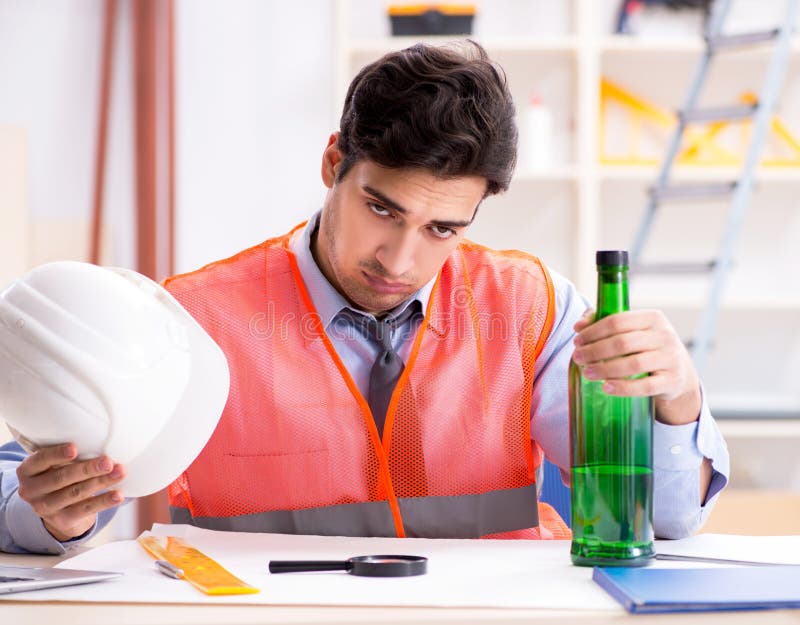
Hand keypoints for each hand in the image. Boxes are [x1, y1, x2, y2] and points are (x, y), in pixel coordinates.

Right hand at [15, 443, 125, 541]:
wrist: (58, 509)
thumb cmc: (60, 474)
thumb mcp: (55, 464)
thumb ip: (68, 454)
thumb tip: (99, 441)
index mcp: (27, 470)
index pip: (40, 460)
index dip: (57, 454)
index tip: (75, 448)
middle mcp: (31, 490)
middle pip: (61, 478)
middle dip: (87, 469)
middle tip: (108, 461)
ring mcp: (45, 507)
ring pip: (76, 493)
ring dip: (100, 482)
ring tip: (120, 472)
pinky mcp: (62, 520)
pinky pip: (85, 509)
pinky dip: (104, 501)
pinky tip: (117, 495)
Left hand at [572, 309, 701, 424]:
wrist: (678, 372)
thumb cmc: (646, 347)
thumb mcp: (632, 330)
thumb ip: (604, 321)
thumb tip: (578, 326)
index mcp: (653, 318)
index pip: (617, 321)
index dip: (593, 331)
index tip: (577, 341)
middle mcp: (665, 336)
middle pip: (622, 343)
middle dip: (594, 351)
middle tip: (577, 358)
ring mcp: (670, 358)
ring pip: (633, 364)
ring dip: (605, 369)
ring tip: (587, 373)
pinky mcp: (672, 380)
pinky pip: (645, 386)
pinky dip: (623, 388)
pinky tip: (606, 387)